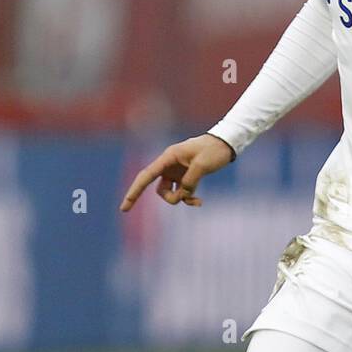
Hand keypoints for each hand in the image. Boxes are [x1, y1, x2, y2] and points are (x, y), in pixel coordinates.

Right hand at [119, 134, 233, 211]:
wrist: (226, 143)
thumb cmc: (213, 150)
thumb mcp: (202, 165)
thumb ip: (189, 181)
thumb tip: (182, 195)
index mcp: (168, 157)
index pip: (146, 176)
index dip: (134, 192)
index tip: (124, 207)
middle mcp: (169, 164)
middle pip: (159, 189)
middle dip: (170, 198)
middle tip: (184, 199)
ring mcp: (176, 171)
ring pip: (169, 192)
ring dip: (180, 199)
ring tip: (196, 200)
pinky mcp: (185, 176)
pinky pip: (181, 192)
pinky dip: (188, 198)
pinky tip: (199, 201)